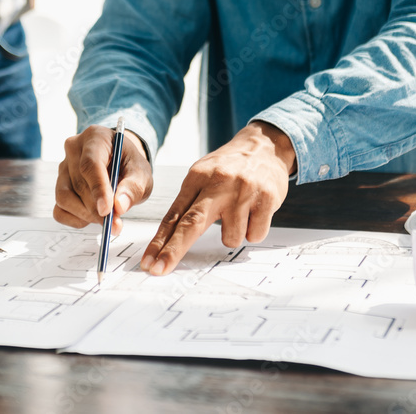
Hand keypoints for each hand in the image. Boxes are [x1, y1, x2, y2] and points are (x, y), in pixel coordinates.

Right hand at [54, 125, 152, 234]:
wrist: (121, 165)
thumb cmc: (130, 165)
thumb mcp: (141, 173)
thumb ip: (134, 188)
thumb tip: (119, 206)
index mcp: (95, 137)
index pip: (90, 164)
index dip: (98, 189)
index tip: (107, 211)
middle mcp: (74, 149)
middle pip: (78, 184)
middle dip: (96, 208)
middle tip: (115, 222)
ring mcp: (62, 168)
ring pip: (64, 197)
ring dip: (86, 214)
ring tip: (107, 218)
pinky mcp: (58, 187)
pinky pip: (59, 210)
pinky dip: (75, 220)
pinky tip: (93, 217)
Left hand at [141, 121, 295, 275]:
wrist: (264, 146)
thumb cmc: (228, 168)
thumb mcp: (203, 177)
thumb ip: (189, 205)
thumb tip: (169, 243)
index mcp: (197, 178)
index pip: (174, 215)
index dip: (159, 241)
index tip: (148, 262)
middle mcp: (218, 183)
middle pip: (192, 224)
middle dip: (173, 250)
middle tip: (159, 269)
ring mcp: (243, 190)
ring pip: (230, 237)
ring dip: (232, 234)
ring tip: (239, 214)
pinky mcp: (266, 198)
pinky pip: (255, 234)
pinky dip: (253, 231)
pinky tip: (254, 212)